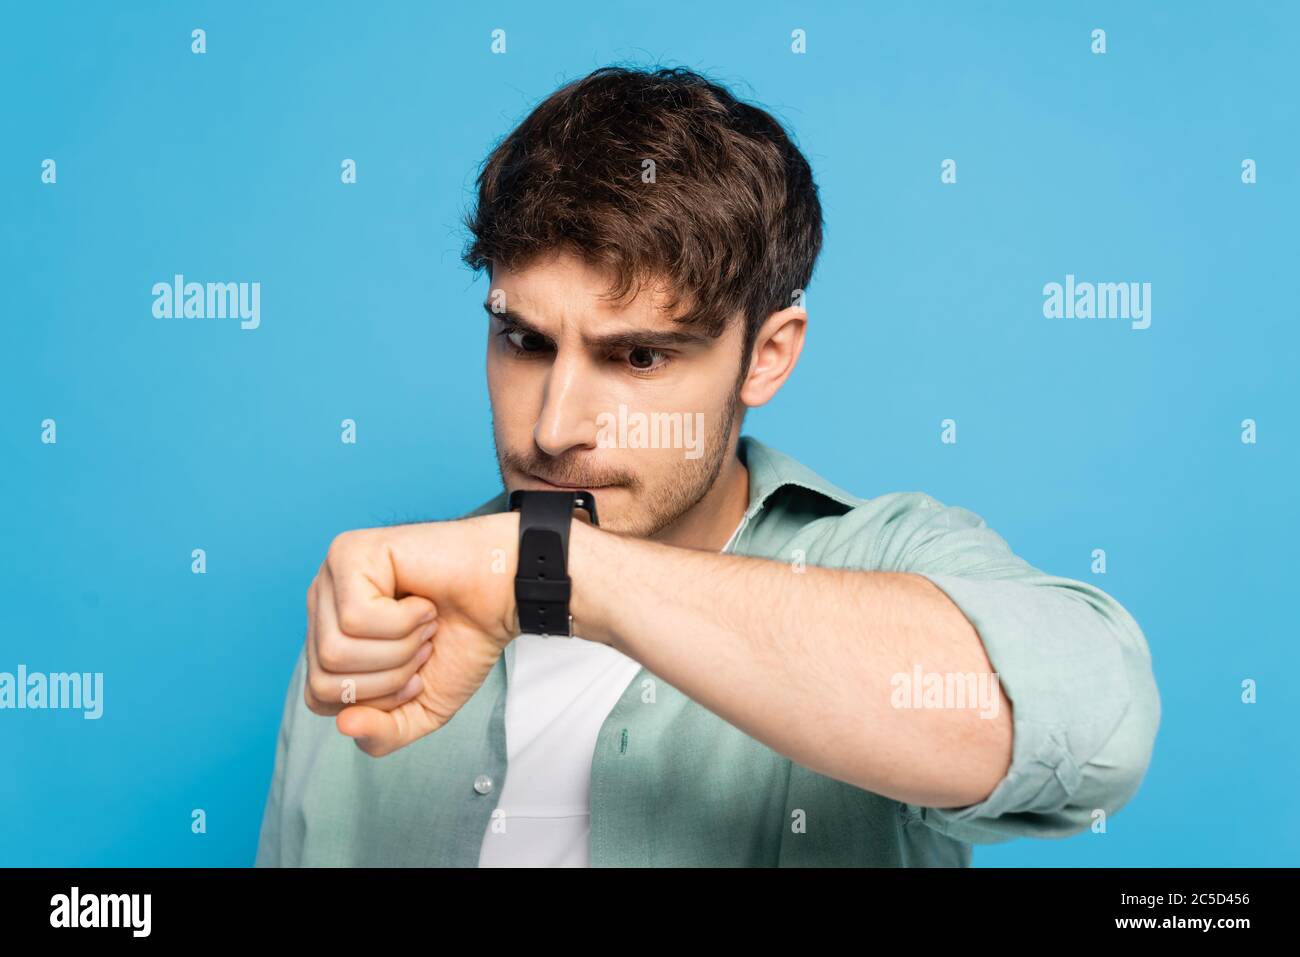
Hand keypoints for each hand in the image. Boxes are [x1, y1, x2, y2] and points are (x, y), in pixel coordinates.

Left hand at [303, 512, 518, 755]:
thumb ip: (382, 734)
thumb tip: (344, 724)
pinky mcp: (349, 554)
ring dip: (399, 647)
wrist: (505, 595)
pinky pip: (354, 617)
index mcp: (330, 638)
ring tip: (424, 622)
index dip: (376, 699)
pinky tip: (421, 601)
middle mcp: (321, 605)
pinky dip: (402, 620)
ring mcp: (331, 577)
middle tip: (423, 644)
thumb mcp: (421, 707)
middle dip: (389, 676)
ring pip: (336, 650)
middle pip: (325, 680)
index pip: (319, 698)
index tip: (416, 674)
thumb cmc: (464, 639)